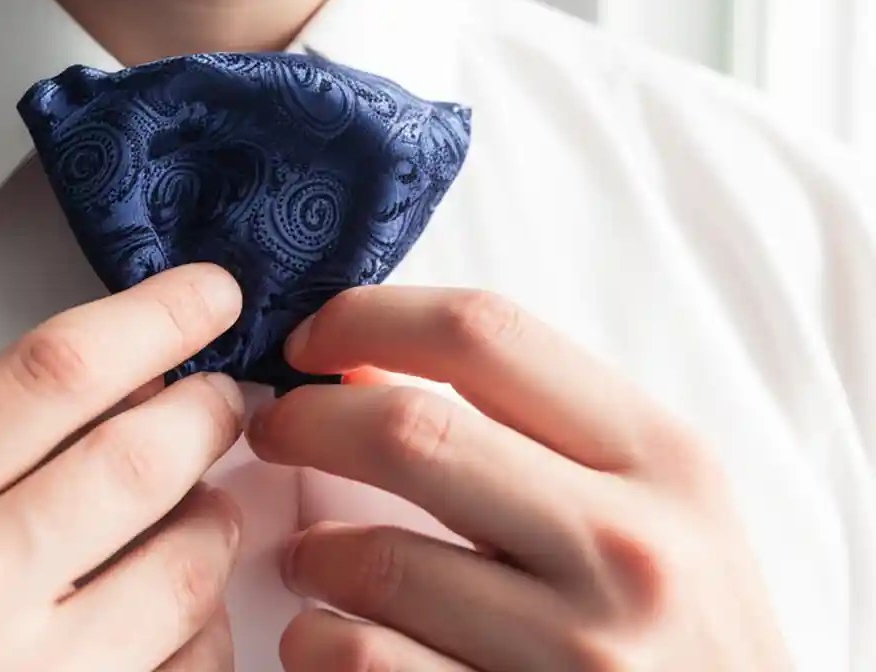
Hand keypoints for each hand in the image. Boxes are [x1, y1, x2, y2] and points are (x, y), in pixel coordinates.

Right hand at [0, 264, 244, 671]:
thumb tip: (140, 379)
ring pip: (190, 563)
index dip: (155, 317)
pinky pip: (198, 659)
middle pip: (141, 457)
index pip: (52, 372)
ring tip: (187, 514)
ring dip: (210, 521)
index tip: (209, 295)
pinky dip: (202, 622)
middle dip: (206, 414)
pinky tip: (166, 610)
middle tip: (218, 402)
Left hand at [250, 287, 791, 671]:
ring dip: (309, 552)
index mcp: (662, 460)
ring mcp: (576, 650)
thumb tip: (361, 367)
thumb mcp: (657, 503)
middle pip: (410, 431)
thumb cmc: (682, 625)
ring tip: (314, 557)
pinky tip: (326, 636)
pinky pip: (362, 661)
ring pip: (369, 561)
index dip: (367, 317)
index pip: (483, 334)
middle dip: (305, 420)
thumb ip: (538, 427)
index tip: (311, 340)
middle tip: (274, 430)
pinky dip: (314, 643)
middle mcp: (628, 548)